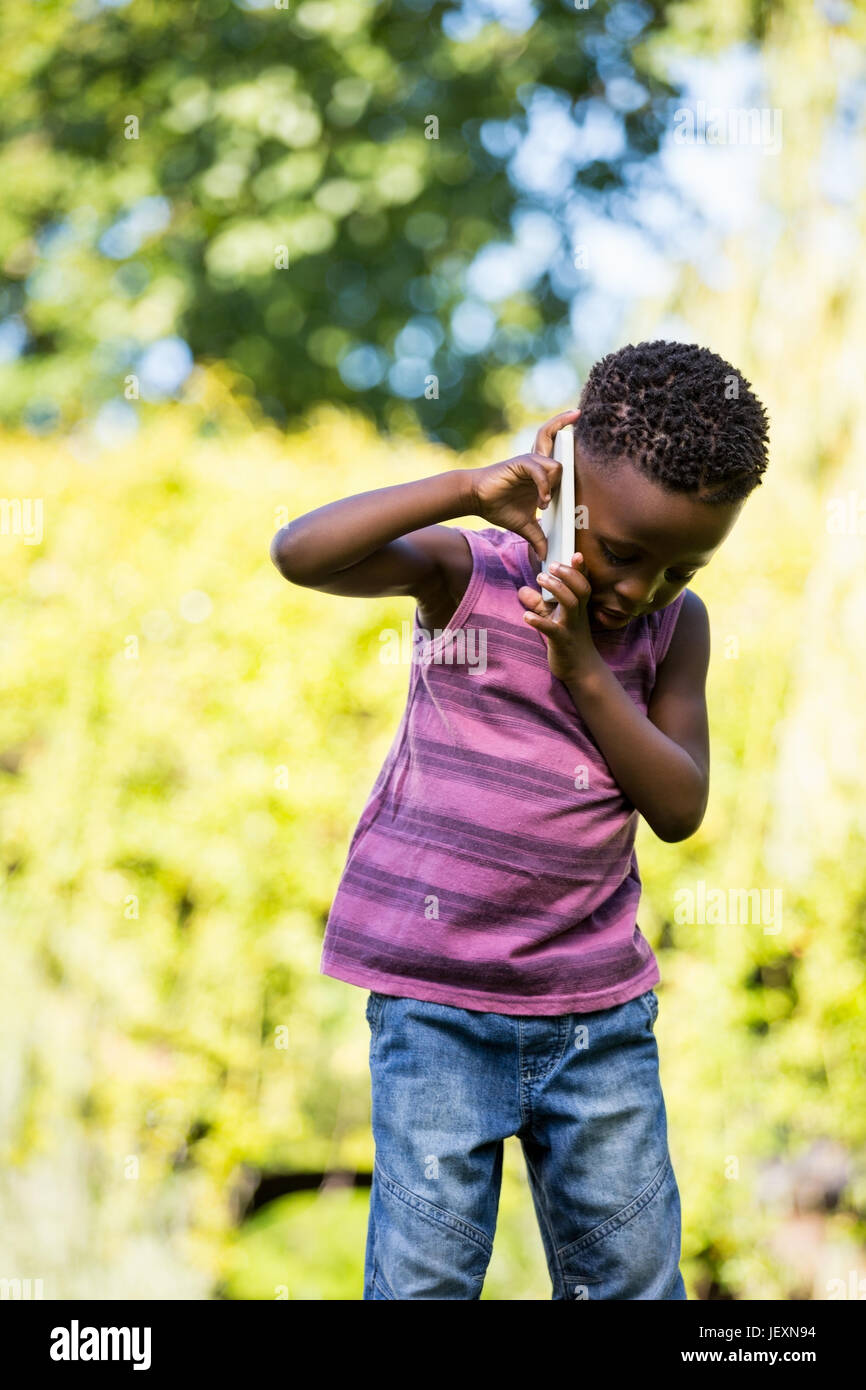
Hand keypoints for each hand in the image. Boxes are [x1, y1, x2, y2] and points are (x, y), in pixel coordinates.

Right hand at [468, 407, 580, 559]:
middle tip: (577, 412)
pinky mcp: (520, 464)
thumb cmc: (498, 507)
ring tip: (544, 503)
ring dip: (554, 485)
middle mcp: (536, 463)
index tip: (576, 424)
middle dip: (563, 423)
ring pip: (555, 464)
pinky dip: (544, 487)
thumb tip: (545, 555)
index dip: (567, 438)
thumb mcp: (524, 525)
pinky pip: (540, 471)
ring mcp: (529, 462)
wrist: (475, 500)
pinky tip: (541, 501)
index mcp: (540, 473)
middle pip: (553, 436)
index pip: (557, 453)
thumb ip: (537, 536)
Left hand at [518, 551, 596, 683]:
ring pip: (571, 603)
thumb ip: (539, 604)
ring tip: (540, 579)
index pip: (583, 583)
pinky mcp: (562, 642)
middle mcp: (578, 614)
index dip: (580, 569)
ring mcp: (571, 628)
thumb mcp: (554, 619)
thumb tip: (521, 590)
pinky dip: (539, 621)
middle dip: (568, 574)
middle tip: (551, 566)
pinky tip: (526, 616)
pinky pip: (553, 630)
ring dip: (557, 589)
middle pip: (581, 589)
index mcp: (578, 607)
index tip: (576, 554)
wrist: (582, 670)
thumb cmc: (568, 642)